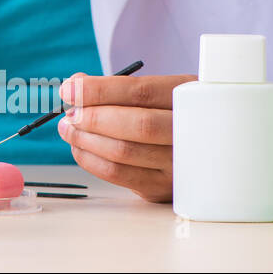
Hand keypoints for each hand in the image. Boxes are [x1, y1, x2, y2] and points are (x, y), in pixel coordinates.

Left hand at [56, 71, 195, 202]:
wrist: (203, 152)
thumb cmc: (166, 115)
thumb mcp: (155, 93)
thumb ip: (117, 87)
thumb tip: (75, 86)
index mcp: (189, 98)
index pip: (140, 91)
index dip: (99, 90)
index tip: (69, 88)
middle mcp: (190, 132)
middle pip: (137, 124)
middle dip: (93, 117)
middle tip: (70, 113)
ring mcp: (179, 164)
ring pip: (123, 152)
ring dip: (85, 139)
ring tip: (69, 128)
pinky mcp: (162, 188)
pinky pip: (118, 174)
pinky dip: (89, 159)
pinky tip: (79, 147)